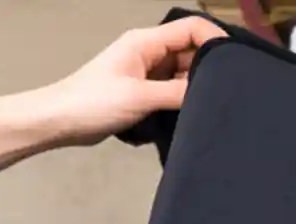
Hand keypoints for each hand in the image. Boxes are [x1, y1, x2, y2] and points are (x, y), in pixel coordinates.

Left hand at [37, 18, 225, 146]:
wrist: (58, 122)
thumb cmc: (93, 102)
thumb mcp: (140, 96)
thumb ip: (179, 93)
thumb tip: (211, 93)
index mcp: (146, 42)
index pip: (191, 29)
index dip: (216, 41)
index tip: (237, 65)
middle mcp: (150, 52)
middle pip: (192, 51)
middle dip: (211, 68)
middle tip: (232, 92)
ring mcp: (147, 72)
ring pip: (185, 73)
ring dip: (197, 88)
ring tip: (215, 105)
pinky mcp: (145, 92)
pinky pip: (174, 90)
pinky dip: (185, 100)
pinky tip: (195, 114)